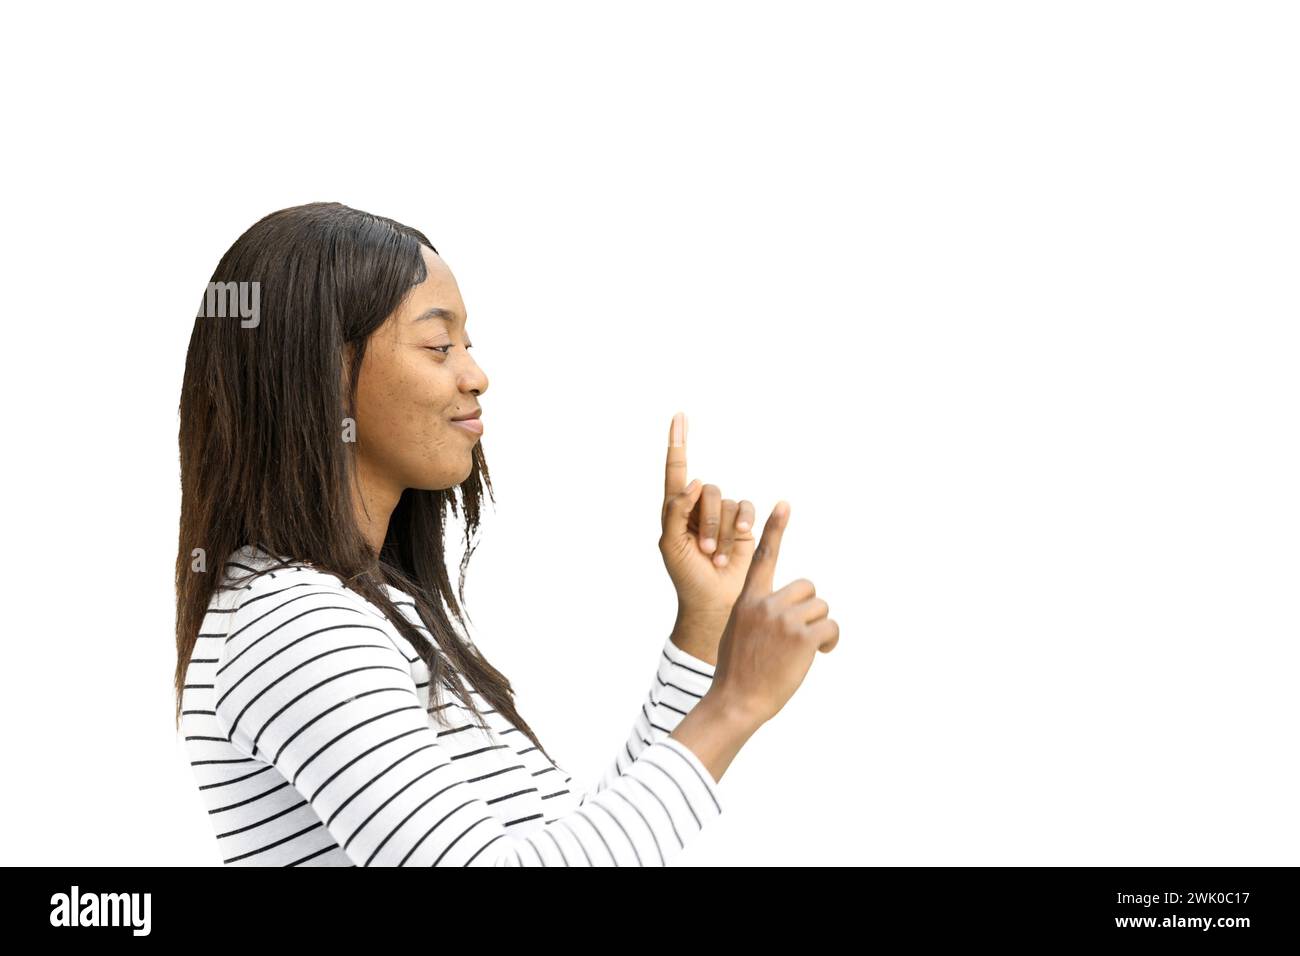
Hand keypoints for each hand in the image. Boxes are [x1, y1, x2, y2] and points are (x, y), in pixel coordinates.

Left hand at [660, 412, 756, 646]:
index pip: (677, 470)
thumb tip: (695, 482)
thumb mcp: (670, 543)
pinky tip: (751, 528)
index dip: (678, 444)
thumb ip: (675, 509)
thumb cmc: (686, 575)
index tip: (679, 416)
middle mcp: (701, 508)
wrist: (712, 600)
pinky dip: (747, 521)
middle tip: (702, 550)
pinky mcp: (745, 526)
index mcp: (677, 509)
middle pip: (708, 491)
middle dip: (707, 522)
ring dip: (723, 532)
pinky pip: (748, 509)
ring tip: (716, 556)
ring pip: (729, 502)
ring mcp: (724, 516)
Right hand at [710, 498, 839, 728]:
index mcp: (748, 599)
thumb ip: (758, 613)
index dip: (775, 529)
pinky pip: (831, 628)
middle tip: (801, 636)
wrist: (736, 701)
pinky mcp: (802, 638)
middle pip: (807, 588)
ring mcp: (784, 620)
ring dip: (820, 629)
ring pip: (821, 609)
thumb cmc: (738, 672)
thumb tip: (786, 611)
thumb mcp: (739, 631)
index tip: (784, 504)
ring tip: (805, 650)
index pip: (763, 557)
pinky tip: (820, 654)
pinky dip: (830, 642)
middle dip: (810, 610)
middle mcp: (765, 604)